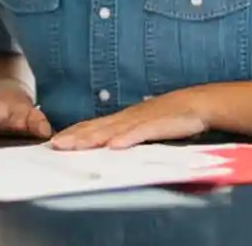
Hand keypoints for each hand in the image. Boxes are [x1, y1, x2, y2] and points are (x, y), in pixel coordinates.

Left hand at [49, 92, 206, 149]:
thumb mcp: (144, 126)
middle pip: (96, 127)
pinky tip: (113, 147)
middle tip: (54, 145)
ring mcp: (140, 120)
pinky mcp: (156, 125)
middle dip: (74, 137)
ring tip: (73, 146)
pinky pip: (138, 134)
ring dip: (91, 138)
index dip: (73, 133)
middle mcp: (126, 117)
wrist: (197, 103)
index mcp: (122, 119)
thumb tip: (109, 147)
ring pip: (111, 130)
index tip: (54, 141)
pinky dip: (125, 140)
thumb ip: (127, 135)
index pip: (93, 125)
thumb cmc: (170, 116)